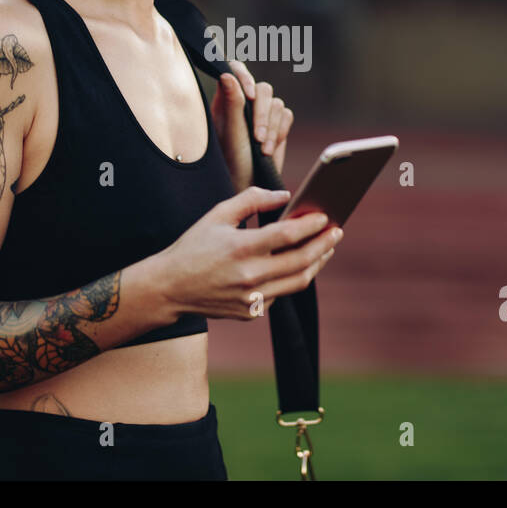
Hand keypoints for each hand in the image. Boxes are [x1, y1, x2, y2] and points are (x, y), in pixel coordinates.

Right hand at [154, 187, 340, 320]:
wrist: (169, 288)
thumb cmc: (193, 246)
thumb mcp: (217, 215)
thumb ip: (251, 200)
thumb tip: (284, 195)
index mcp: (240, 248)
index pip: (287, 234)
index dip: (311, 224)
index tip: (325, 215)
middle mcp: (249, 276)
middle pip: (301, 260)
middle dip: (324, 244)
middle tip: (337, 231)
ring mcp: (251, 298)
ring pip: (298, 281)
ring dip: (317, 263)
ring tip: (326, 248)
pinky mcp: (251, 312)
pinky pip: (280, 293)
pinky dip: (292, 277)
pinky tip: (298, 264)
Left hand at [210, 59, 293, 192]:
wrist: (248, 185)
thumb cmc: (232, 162)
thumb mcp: (231, 132)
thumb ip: (231, 102)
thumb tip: (227, 74)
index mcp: (225, 100)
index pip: (236, 71)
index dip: (246, 78)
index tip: (248, 96)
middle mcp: (243, 103)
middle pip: (262, 89)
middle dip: (262, 114)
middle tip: (257, 138)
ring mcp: (261, 114)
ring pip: (276, 103)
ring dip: (271, 128)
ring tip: (263, 150)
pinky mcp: (276, 125)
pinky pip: (286, 116)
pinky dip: (280, 132)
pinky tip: (269, 150)